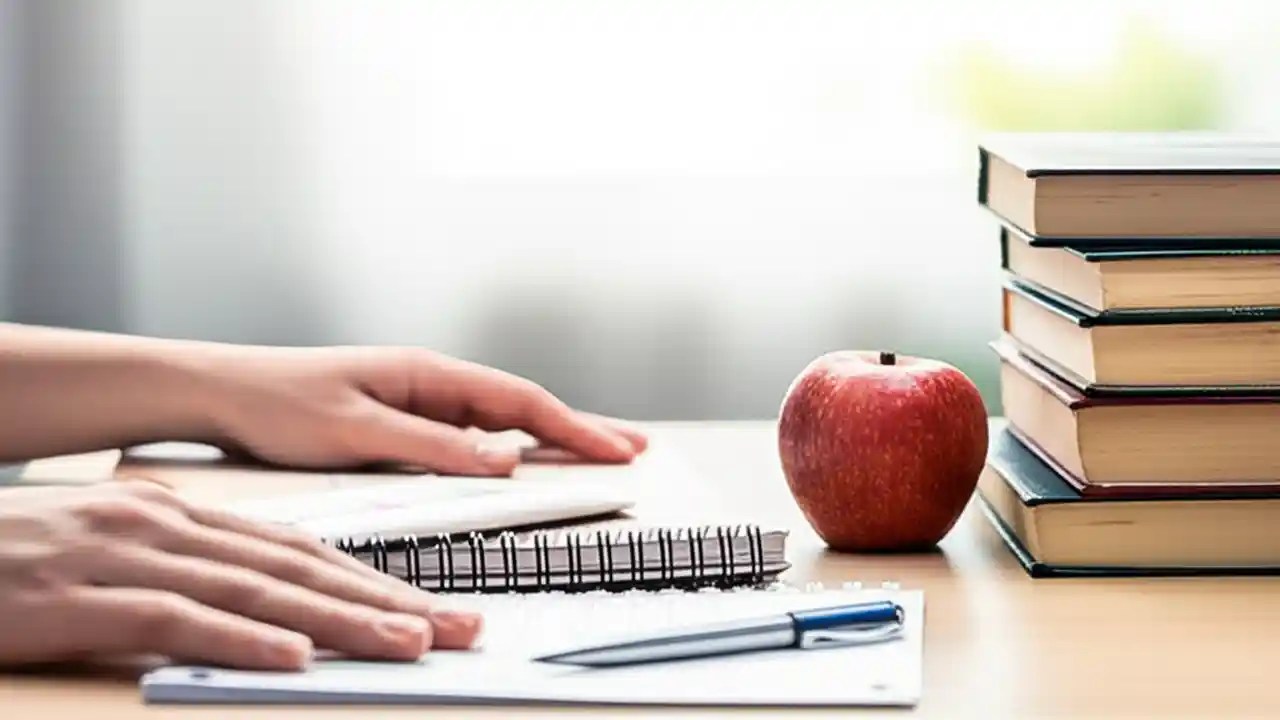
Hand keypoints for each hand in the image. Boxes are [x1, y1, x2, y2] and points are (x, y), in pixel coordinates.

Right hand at [0, 481, 481, 669]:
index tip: (433, 607)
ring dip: (339, 621)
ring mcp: (128, 559)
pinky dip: (241, 641)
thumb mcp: (116, 551)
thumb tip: (255, 608)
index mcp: (184, 517)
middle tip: (456, 628)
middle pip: (300, 568)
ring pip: (258, 591)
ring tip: (406, 643)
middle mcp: (171, 528)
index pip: (300, 550)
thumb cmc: (21, 560)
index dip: (372, 579)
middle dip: (386, 599)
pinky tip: (291, 660)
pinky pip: (178, 621)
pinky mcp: (85, 598)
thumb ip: (186, 570)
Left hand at [197, 345, 646, 474]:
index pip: (519, 401)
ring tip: (599, 452)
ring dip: (551, 439)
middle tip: (635, 446)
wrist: (224, 392)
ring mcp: (421, 402)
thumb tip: (506, 462)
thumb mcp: (357, 432)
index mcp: (428, 373)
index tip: (617, 449)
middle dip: (580, 428)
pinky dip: (510, 449)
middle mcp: (432, 383)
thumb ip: (433, 447)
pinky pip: (471, 437)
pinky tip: (528, 461)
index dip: (573, 428)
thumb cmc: (281, 403)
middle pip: (522, 407)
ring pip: (501, 423)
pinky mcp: (405, 422)